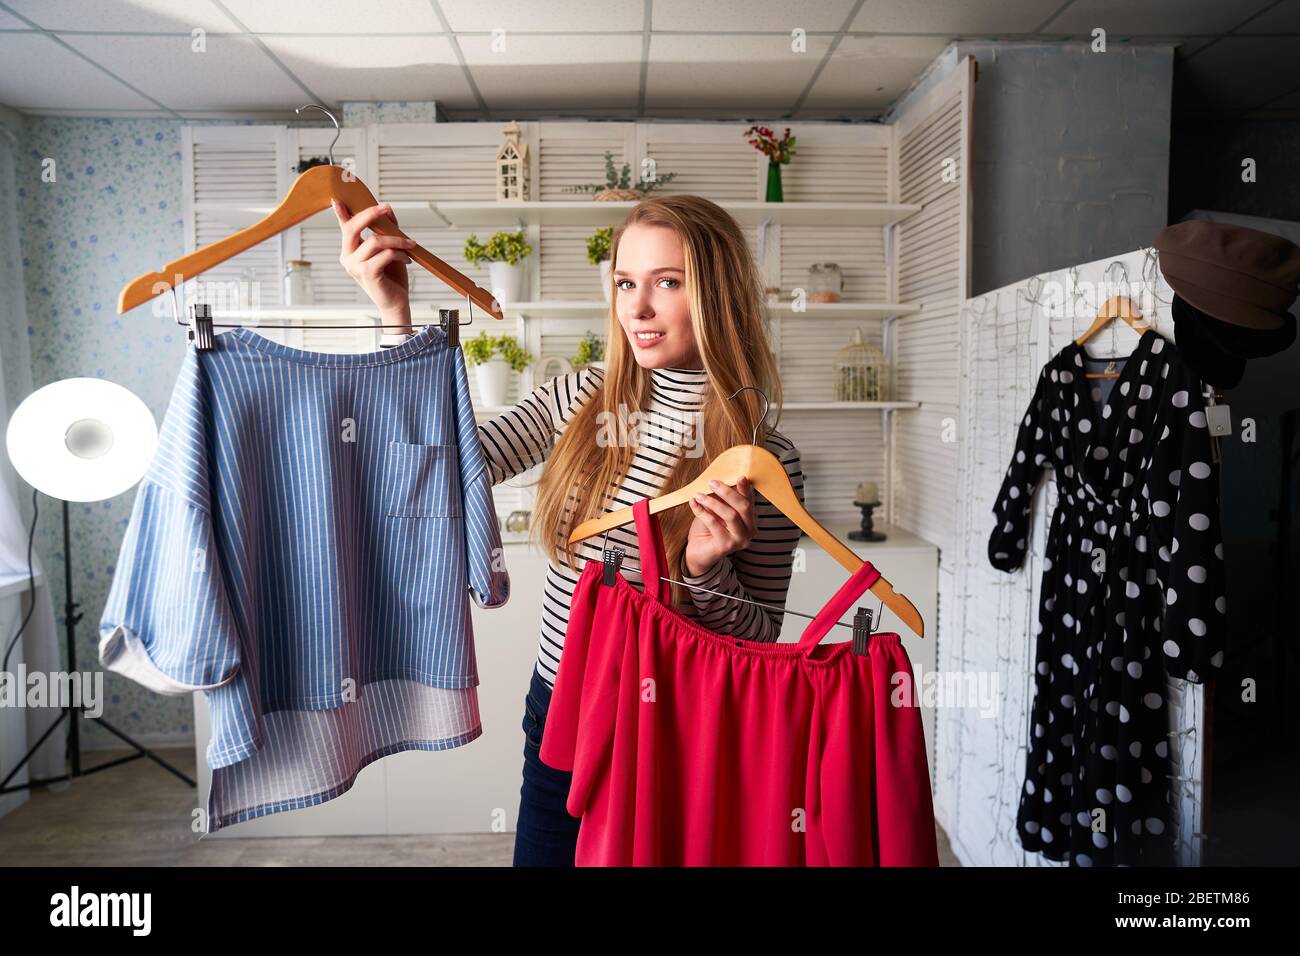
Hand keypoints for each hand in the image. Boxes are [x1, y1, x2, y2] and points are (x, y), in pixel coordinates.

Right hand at [332, 199, 414, 331]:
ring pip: (375, 241)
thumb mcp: (389, 248)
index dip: (341, 212)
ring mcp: (355, 267)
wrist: (396, 301)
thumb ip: (386, 229)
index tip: (338, 198)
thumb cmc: (391, 276)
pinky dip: (399, 253)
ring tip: (410, 244)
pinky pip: (385, 254)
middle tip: (387, 208)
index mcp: (350, 250)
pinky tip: (407, 259)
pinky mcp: (367, 274)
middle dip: (371, 214)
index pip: (344, 227)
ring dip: (396, 239)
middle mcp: (347, 258)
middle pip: (353, 228)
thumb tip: (388, 209)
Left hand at [684, 477, 755, 575]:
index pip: (750, 501)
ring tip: (699, 495)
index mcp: (751, 519)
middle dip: (727, 492)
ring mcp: (740, 540)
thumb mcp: (717, 509)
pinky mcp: (726, 546)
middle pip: (744, 507)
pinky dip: (702, 512)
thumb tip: (720, 480)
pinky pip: (714, 524)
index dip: (745, 489)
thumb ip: (722, 498)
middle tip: (712, 483)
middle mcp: (750, 531)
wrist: (698, 551)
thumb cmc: (709, 528)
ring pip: (731, 515)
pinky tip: (694, 504)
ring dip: (713, 502)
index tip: (739, 477)